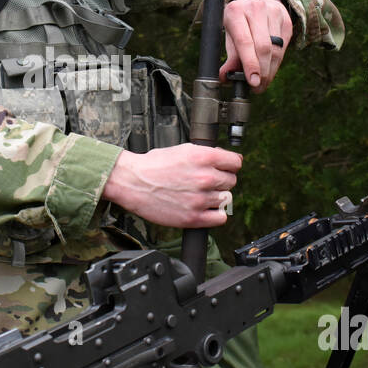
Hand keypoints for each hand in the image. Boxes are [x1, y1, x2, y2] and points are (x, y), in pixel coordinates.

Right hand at [102, 143, 241, 227]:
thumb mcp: (182, 150)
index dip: (229, 165)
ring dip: (215, 197)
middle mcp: (204, 178)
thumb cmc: (153, 166)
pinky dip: (215, 214)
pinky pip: (220, 217)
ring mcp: (200, 199)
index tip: (224, 168)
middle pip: (231, 181)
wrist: (132, 182)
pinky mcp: (193, 218)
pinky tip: (204, 208)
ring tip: (198, 194)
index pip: (235, 162)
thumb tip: (224, 160)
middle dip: (220, 180)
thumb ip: (206, 154)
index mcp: (203, 157)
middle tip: (204, 182)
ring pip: (226, 199)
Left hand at [218, 0, 292, 93]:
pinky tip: (270, 70)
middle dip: (262, 72)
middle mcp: (256, 9)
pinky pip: (284, 47)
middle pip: (263, 47)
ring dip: (270, 70)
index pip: (245, 41)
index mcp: (236, 12)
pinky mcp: (287, 20)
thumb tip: (225, 78)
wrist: (257, 0)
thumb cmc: (240, 22)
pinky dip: (277, 63)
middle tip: (258, 87)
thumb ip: (230, 57)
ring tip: (263, 83)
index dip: (250, 64)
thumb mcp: (230, 34)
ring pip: (276, 49)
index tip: (253, 82)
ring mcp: (274, 12)